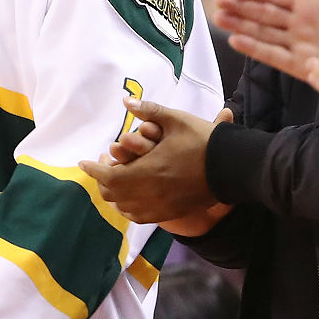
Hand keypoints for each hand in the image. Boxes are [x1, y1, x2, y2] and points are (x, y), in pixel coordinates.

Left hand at [82, 98, 232, 227]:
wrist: (234, 167)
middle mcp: (151, 194)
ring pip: (125, 208)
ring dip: (115, 195)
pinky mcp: (172, 213)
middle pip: (113, 195)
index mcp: (147, 171)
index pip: (108, 176)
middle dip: (102, 181)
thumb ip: (149, 111)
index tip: (84, 162)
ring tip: (113, 181)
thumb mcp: (176, 120)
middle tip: (100, 167)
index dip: (92, 169)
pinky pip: (141, 217)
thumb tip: (126, 101)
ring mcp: (162, 207)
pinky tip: (131, 197)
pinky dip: (130, 208)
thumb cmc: (204, 141)